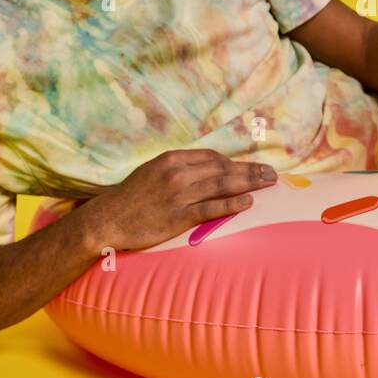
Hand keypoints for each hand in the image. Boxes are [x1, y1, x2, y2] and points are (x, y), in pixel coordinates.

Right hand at [83, 149, 277, 252]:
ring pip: (222, 185)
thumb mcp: (152, 172)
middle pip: (223, 168)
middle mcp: (177, 173)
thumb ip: (177, 168)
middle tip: (272, 172)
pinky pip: (210, 208)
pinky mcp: (177, 217)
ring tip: (269, 182)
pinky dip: (231, 204)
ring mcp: (178, 195)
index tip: (250, 167)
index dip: (234, 162)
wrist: (106, 220)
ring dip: (249, 183)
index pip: (212, 157)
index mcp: (171, 160)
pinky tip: (248, 202)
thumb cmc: (130, 198)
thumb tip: (205, 169)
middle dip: (250, 169)